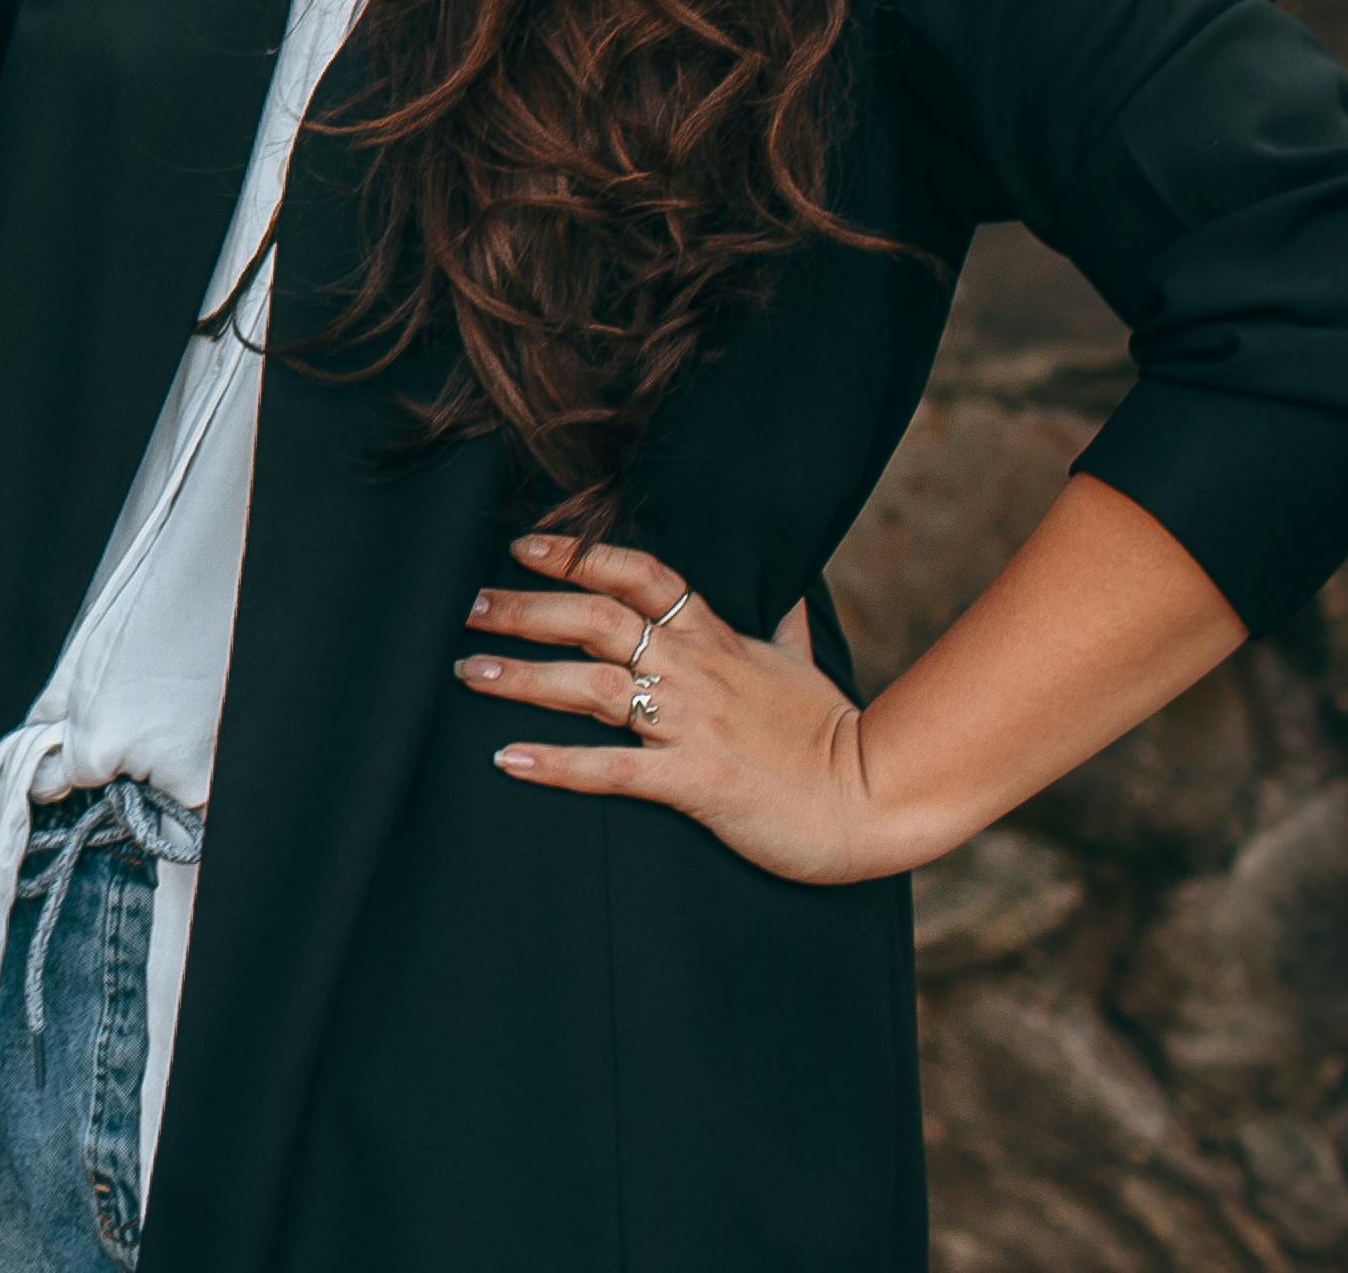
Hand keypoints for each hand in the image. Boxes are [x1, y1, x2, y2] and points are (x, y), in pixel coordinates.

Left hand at [462, 533, 921, 885]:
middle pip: (597, 619)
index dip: (580, 554)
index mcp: (718, 640)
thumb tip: (793, 592)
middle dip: (527, 609)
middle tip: (468, 609)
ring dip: (524, 678)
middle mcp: (697, 672)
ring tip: (468, 673)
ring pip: (593, 687)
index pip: (642, 574)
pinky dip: (557, 764)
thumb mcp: (807, 667)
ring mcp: (694, 725)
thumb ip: (785, 628)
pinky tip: (507, 760)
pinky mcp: (696, 782)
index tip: (523, 547)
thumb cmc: (835, 737)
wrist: (879, 800)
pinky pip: (614, 770)